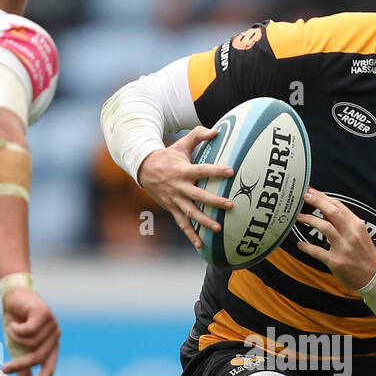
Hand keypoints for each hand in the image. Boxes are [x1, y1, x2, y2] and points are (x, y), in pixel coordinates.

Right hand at [0, 286, 59, 375]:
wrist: (12, 297)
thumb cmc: (16, 322)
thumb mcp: (18, 347)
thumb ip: (23, 365)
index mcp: (51, 345)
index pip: (50, 366)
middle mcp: (55, 336)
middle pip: (38, 357)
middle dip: (20, 364)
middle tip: (4, 370)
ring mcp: (52, 324)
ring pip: (31, 343)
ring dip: (15, 338)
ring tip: (11, 329)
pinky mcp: (44, 314)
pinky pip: (28, 331)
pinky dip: (16, 329)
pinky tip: (14, 322)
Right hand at [136, 125, 232, 251]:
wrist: (145, 170)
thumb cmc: (168, 156)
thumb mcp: (181, 144)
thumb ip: (198, 135)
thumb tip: (216, 131)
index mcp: (183, 171)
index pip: (202, 170)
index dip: (216, 171)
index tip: (231, 172)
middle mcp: (179, 187)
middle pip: (199, 195)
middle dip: (214, 201)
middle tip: (230, 205)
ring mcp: (175, 200)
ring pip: (190, 213)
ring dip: (204, 221)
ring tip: (218, 228)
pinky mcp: (172, 209)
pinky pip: (182, 223)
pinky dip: (190, 235)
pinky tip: (200, 245)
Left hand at [294, 188, 375, 290]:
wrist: (374, 277)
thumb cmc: (365, 255)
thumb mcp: (359, 234)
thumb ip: (344, 222)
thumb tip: (325, 210)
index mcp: (357, 225)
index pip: (339, 206)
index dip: (324, 197)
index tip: (313, 193)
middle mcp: (351, 235)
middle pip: (332, 212)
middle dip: (317, 202)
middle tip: (305, 197)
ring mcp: (344, 248)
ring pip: (325, 227)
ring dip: (310, 220)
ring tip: (299, 217)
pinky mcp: (336, 261)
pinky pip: (318, 251)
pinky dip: (307, 247)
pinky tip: (300, 244)